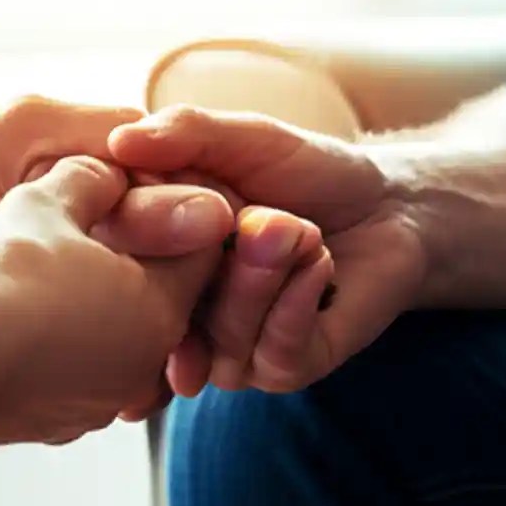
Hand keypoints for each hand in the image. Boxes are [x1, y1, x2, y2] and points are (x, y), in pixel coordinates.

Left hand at [0, 96, 231, 264]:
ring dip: (139, 213)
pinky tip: (120, 265)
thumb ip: (36, 238)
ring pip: (118, 170)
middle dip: (167, 203)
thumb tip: (111, 269)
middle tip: (194, 263)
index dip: (178, 183)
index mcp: (43, 121)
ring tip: (166, 271)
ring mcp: (42, 136)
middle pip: (139, 153)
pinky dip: (109, 217)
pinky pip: (90, 182)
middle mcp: (49, 118)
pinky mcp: (32, 160)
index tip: (204, 235)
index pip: (139, 138)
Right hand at [0, 156, 220, 444]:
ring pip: (117, 346)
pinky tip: (22, 333)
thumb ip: (89, 180)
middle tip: (88, 241)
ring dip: (95, 318)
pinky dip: (62, 358)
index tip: (135, 203)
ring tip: (49, 287)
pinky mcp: (64, 426)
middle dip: (132, 269)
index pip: (199, 252)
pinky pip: (77, 383)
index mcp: (162, 304)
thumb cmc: (4, 276)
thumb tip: (108, 174)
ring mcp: (105, 402)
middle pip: (159, 302)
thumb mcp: (46, 201)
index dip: (169, 218)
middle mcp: (147, 362)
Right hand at [109, 106, 427, 392]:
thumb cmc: (305, 171)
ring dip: (264, 275)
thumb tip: (117, 141)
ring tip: (299, 229)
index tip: (193, 192)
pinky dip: (296, 301)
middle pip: (162, 307)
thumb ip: (184, 135)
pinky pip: (270, 353)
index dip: (146, 228)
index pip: (117, 263)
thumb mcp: (242, 139)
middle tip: (262, 215)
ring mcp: (228, 348)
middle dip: (214, 257)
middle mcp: (181, 311)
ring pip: (218, 337)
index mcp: (155, 257)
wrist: (388, 206)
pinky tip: (319, 261)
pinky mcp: (282, 370)